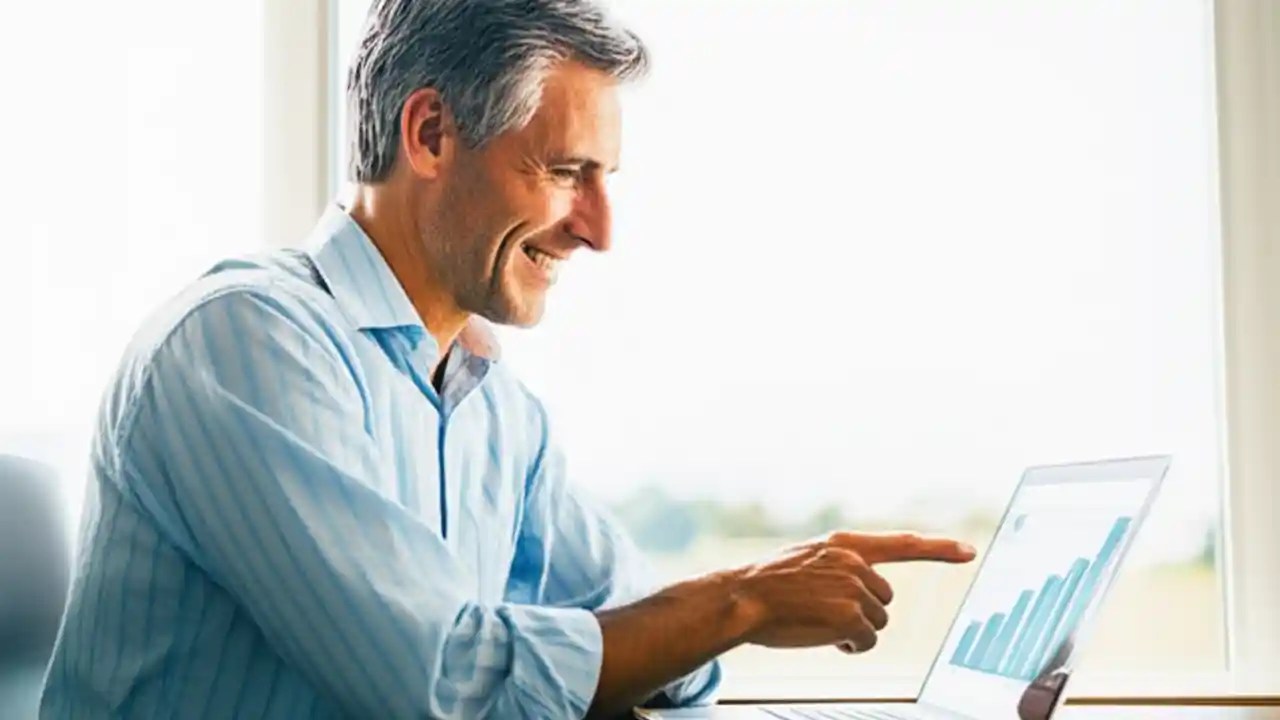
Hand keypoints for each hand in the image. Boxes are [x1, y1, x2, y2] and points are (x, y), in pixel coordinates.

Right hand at [733, 531, 975, 653]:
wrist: (741, 598)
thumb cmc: (767, 586)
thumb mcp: (807, 559)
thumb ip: (840, 566)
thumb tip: (868, 592)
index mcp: (844, 544)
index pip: (903, 544)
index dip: (939, 548)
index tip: (969, 551)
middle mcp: (853, 561)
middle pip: (884, 599)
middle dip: (861, 612)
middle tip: (822, 614)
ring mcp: (853, 587)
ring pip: (876, 622)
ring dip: (853, 630)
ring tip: (817, 622)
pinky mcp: (850, 614)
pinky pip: (865, 641)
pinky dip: (848, 645)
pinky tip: (822, 637)